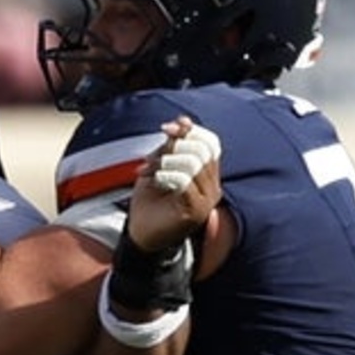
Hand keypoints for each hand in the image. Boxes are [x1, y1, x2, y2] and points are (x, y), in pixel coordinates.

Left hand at [127, 118, 220, 254]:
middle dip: (173, 147)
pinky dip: (165, 175)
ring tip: (148, 172)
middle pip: (201, 150)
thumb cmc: (150, 200)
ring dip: (165, 161)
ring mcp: (207, 201)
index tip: (166, 129)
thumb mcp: (160, 165)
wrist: (141, 235)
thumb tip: (183, 120)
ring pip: (193, 163)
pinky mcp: (196, 211)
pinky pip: (185, 181)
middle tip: (151, 159)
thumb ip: (173, 144)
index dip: (191, 131)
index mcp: (207, 175)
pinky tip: (154, 182)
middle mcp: (213, 188)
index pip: (211, 143)